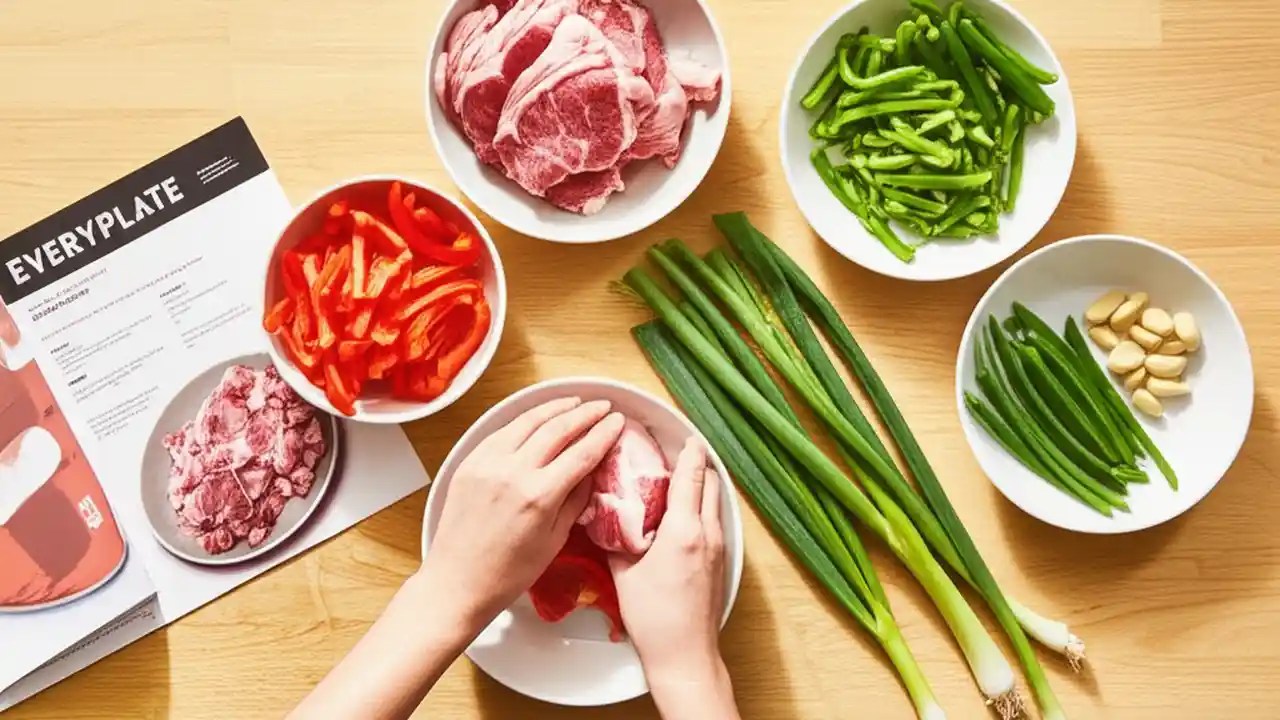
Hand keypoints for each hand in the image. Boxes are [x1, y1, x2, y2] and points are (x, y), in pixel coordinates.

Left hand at [421, 397, 625, 635]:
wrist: (456, 582)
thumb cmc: (509, 573)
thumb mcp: (554, 541)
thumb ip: (574, 500)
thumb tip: (590, 471)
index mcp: (539, 496)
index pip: (581, 453)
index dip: (603, 434)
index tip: (617, 421)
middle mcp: (513, 472)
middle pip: (557, 429)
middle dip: (584, 414)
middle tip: (602, 405)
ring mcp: (487, 464)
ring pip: (528, 422)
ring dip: (555, 408)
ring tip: (575, 402)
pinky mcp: (469, 463)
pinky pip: (502, 431)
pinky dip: (524, 420)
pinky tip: (538, 416)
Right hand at [610, 439, 737, 718]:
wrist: (684, 656)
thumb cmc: (653, 617)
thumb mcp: (624, 572)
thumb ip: (616, 537)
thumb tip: (605, 515)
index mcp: (684, 530)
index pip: (691, 477)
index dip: (688, 451)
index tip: (683, 433)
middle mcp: (708, 534)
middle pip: (710, 484)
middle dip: (695, 464)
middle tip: (674, 453)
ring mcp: (718, 549)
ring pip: (715, 503)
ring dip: (700, 486)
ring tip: (678, 479)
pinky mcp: (720, 563)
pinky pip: (714, 522)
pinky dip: (702, 508)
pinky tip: (683, 515)